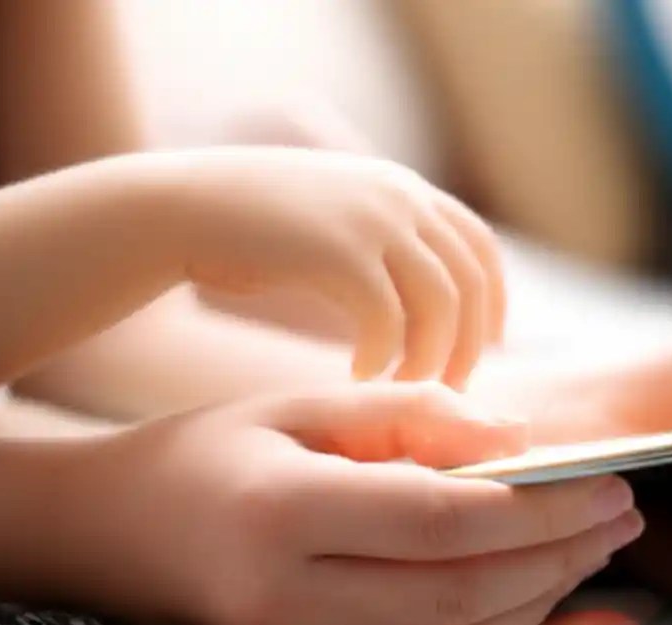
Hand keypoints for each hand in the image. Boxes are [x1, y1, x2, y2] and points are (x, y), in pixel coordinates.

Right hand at [56, 383, 642, 624]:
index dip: (538, 509)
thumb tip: (524, 443)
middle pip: (463, 592)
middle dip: (560, 555)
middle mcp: (292, 600)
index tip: (607, 481)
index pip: (442, 522)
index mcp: (282, 514)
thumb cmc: (209, 448)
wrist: (107, 532)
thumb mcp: (299, 403)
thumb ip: (413, 416)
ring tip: (607, 549)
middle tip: (626, 510)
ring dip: (549, 600)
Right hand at [154, 148, 504, 387]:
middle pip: (469, 282)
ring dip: (431, 358)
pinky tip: (358, 374)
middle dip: (467, 344)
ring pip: (439, 306)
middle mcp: (399, 197)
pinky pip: (389, 321)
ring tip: (405, 390)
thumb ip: (383, 238)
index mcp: (403, 187)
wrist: (178, 207)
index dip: (493, 301)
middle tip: (451, 390)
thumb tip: (422, 287)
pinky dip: (383, 356)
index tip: (489, 346)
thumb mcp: (333, 213)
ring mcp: (373, 221)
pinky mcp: (340, 253)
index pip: (479, 247)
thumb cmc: (249, 226)